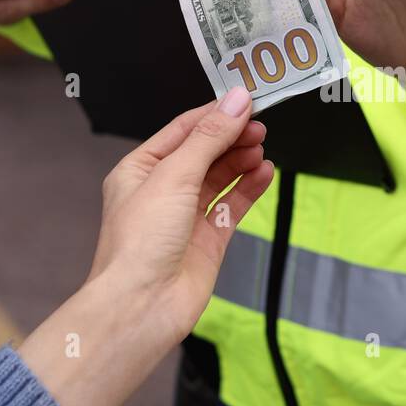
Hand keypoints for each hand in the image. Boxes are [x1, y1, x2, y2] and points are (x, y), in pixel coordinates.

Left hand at [87, 88, 272, 334]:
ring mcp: (186, 216)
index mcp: (140, 170)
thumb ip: (209, 138)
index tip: (246, 100)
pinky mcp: (207, 240)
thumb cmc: (140, 243)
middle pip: (204, 152)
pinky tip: (265, 173)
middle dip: (232, 136)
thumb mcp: (174, 176)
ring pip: (221, 178)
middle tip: (261, 125)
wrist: (142, 305)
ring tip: (262, 147)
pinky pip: (233, 206)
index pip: (182, 130)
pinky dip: (250, 188)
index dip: (214, 113)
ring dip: (241, 160)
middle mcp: (162, 191)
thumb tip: (236, 101)